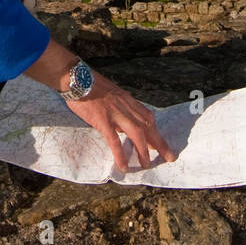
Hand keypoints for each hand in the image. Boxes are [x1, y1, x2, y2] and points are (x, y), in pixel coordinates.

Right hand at [62, 70, 176, 173]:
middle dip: (159, 143)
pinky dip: (120, 154)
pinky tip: (123, 166)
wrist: (76, 78)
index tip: (160, 143)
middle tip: (169, 157)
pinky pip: (114, 140)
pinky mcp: (103, 120)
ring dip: (143, 151)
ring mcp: (115, 113)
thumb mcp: (110, 93)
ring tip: (146, 165)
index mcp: (127, 100)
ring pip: (136, 133)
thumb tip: (121, 122)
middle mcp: (126, 106)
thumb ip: (118, 106)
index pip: (147, 117)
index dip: (155, 131)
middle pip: (147, 126)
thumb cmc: (89, 84)